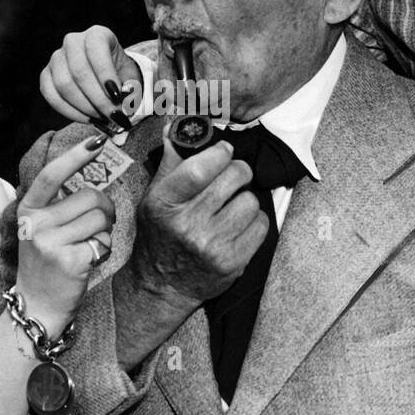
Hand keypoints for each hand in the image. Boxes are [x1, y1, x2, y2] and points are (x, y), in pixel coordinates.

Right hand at [15, 135, 116, 335]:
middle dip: (105, 208)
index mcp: (28, 210)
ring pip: (100, 218)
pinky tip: (88, 260)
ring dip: (105, 231)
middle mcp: (35, 224)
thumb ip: (59, 205)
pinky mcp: (69, 260)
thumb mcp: (42, 228)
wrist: (38, 305)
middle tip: (99, 224)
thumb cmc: (48, 262)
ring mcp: (50, 242)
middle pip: (91, 197)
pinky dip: (103, 249)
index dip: (76, 156)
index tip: (97, 140)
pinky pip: (103, 241)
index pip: (51, 175)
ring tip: (89, 245)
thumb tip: (93, 177)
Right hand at [39, 25, 143, 124]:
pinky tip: (87, 118)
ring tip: (102, 118)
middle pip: (79, 72)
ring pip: (64, 85)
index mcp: (97, 34)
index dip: (105, 75)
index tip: (117, 97)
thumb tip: (122, 103)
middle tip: (112, 115)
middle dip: (98, 99)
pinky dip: (70, 112)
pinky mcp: (46, 75)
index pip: (96, 50)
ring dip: (85, 107)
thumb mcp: (132, 78)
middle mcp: (73, 41)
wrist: (107, 77)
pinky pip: (51, 95)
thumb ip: (130, 90)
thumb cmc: (120, 75)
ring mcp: (56, 58)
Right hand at [128, 134, 268, 312]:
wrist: (162, 285)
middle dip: (238, 171)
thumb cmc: (160, 236)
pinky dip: (254, 220)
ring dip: (245, 198)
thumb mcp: (154, 198)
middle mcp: (188, 225)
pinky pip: (260, 225)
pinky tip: (238, 224)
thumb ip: (170, 164)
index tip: (225, 151)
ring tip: (231, 205)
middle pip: (234, 178)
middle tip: (232, 177)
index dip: (220, 153)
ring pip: (250, 201)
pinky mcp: (232, 262)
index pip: (202, 167)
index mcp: (165, 203)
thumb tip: (174, 128)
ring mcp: (211, 245)